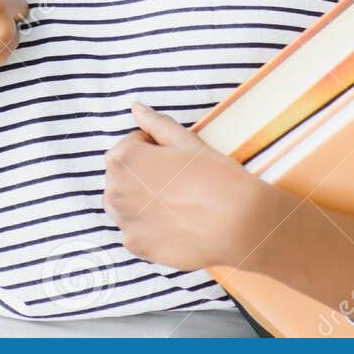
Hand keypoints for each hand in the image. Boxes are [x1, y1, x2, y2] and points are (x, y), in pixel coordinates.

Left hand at [102, 102, 288, 272]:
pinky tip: (176, 224)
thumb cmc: (215, 177)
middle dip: (144, 174)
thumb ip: (156, 124)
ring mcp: (123, 221)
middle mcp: (114, 190)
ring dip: (142, 199)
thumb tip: (136, 108)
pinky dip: (150, 226)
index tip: (177, 159)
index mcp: (124, 158)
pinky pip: (136, 230)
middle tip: (180, 181)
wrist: (239, 226)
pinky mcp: (136, 246)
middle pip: (123, 175)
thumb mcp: (187, 142)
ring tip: (177, 203)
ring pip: (125, 203)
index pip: (130, 145)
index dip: (155, 148)